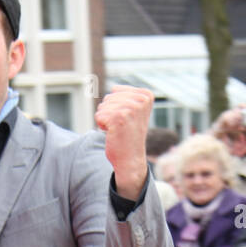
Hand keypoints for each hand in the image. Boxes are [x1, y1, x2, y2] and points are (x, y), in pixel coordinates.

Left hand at [95, 85, 151, 199]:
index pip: (116, 90)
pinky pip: (99, 115)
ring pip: (103, 106)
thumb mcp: (133, 111)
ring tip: (118, 130)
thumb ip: (126, 97)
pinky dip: (102, 125)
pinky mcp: (119, 117)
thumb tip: (114, 88)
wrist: (130, 159)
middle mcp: (141, 100)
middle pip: (108, 98)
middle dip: (109, 113)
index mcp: (146, 95)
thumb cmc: (128, 135)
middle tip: (121, 127)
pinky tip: (113, 133)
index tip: (127, 119)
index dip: (116, 106)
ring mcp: (131, 108)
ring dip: (106, 119)